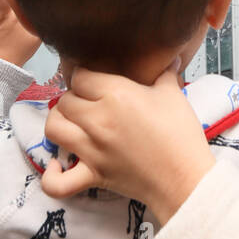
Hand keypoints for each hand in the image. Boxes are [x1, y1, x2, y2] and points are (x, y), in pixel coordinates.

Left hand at [40, 66, 213, 224]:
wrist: (186, 178)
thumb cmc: (181, 134)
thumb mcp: (174, 95)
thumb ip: (165, 73)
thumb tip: (171, 57)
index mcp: (116, 94)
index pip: (81, 76)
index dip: (85, 75)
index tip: (94, 79)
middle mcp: (98, 119)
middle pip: (65, 100)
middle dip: (74, 97)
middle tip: (89, 101)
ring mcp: (91, 150)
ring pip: (53, 128)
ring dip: (60, 122)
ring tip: (73, 122)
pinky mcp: (92, 175)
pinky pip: (58, 181)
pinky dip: (52, 174)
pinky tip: (58, 164)